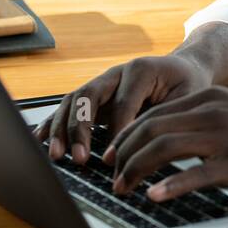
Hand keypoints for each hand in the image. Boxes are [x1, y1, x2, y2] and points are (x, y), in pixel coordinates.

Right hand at [33, 52, 213, 164]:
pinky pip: (68, 107)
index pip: (122, 102)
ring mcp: (101, 82)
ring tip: (56, 155)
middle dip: (80, 128)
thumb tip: (142, 146)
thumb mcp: (187, 98)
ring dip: (62, 128)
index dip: (116, 131)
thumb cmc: (187, 85)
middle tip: (78, 157)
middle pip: (89, 96)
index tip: (113, 158)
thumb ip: (166, 117)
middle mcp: (116, 73)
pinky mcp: (94, 95)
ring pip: (73, 101)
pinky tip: (40, 140)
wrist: (182, 69)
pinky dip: (53, 123)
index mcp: (141, 70)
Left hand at [106, 86, 227, 199]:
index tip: (113, 156)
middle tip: (112, 175)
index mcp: (207, 98)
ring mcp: (224, 137)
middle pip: (151, 129)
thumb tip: (166, 134)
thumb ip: (201, 116)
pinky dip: (169, 185)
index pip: (153, 115)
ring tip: (122, 188)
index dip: (126, 136)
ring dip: (136, 169)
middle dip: (123, 154)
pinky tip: (154, 196)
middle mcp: (211, 113)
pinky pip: (195, 174)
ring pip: (164, 148)